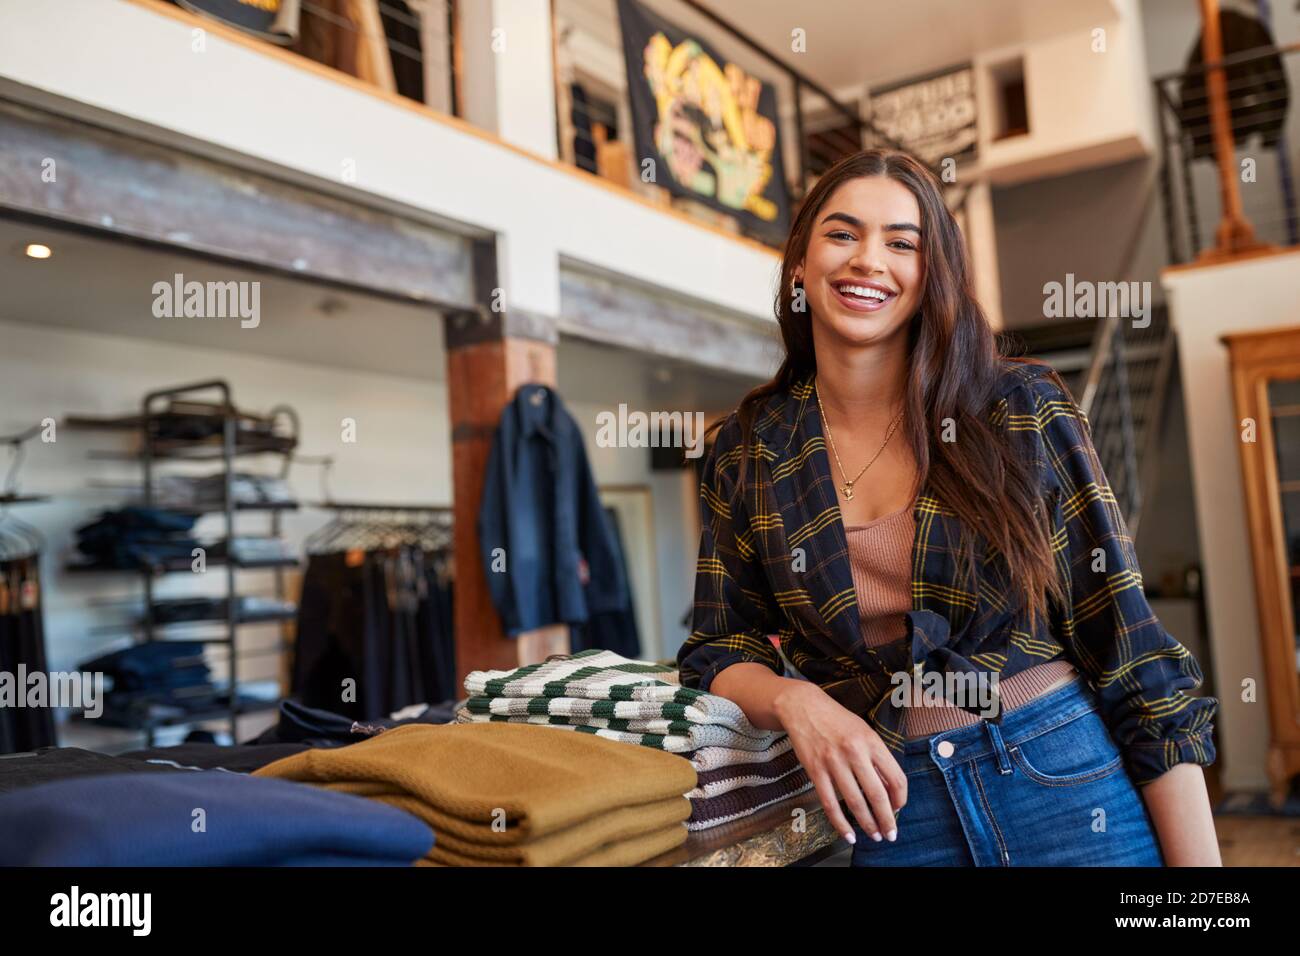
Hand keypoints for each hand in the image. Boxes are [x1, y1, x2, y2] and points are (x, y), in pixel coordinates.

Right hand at [774, 680, 906, 844]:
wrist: (804, 707)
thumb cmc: (838, 721)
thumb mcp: (864, 732)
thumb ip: (877, 759)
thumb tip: (889, 791)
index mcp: (872, 742)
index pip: (896, 778)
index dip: (900, 799)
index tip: (898, 809)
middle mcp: (855, 752)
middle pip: (877, 794)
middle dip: (887, 820)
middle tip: (891, 835)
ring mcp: (833, 762)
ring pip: (855, 802)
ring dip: (867, 824)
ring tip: (874, 835)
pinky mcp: (815, 770)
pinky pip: (830, 803)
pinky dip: (840, 823)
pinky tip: (848, 834)